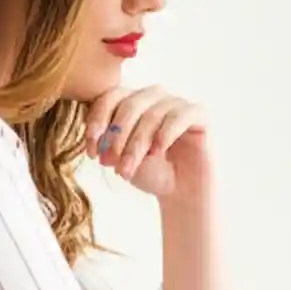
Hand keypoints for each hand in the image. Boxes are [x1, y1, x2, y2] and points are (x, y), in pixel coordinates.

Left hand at [84, 86, 210, 200]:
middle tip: (111, 164)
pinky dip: (164, 135)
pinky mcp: (199, 115)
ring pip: (152, 115)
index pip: (110, 97)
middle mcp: (154, 96)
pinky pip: (178, 117)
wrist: (181, 193)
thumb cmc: (150, 173)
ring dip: (137, 145)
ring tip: (128, 170)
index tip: (91, 152)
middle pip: (130, 105)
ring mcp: (177, 103)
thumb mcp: (121, 159)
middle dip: (117, 137)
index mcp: (132, 100)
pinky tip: (157, 153)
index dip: (97, 122)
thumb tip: (96, 135)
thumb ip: (108, 142)